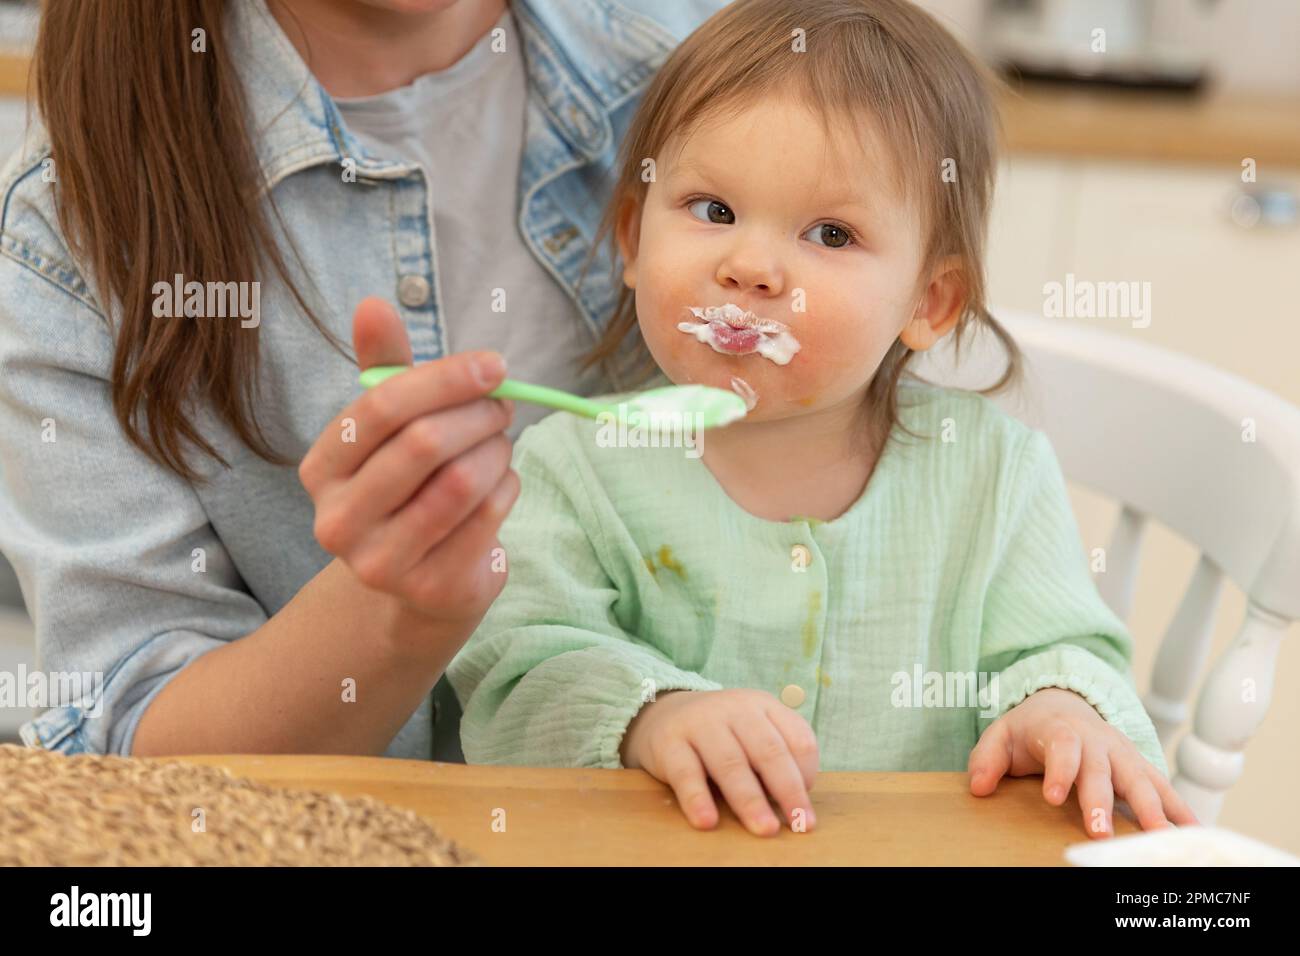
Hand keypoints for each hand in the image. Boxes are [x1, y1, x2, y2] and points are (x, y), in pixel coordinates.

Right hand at [299, 297, 519, 638]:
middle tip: (505, 404)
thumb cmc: (409, 485)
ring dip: (497, 451)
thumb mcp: (391, 427)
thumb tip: (373, 304)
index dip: (445, 379)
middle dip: (479, 415)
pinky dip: (507, 489)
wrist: (422, 581)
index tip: (494, 365)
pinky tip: (502, 483)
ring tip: (501, 443)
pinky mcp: (430, 589)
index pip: (382, 407)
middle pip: (424, 445)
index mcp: (321, 468)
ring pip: (462, 483)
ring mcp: (381, 562)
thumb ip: (383, 368)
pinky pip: (488, 518)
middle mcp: (337, 520)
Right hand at [621, 689, 818, 835]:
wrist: (663, 712)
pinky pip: (686, 773)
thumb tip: (793, 802)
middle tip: (800, 824)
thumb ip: (775, 758)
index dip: (808, 773)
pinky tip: (707, 821)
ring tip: (764, 828)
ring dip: (750, 800)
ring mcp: (700, 723)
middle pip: (768, 751)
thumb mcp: (753, 732)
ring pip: (730, 763)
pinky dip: (697, 798)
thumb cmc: (721, 734)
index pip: (798, 738)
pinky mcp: (669, 743)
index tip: (806, 806)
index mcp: (763, 706)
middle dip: (788, 790)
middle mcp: (735, 709)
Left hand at [968, 687, 1198, 837]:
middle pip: (1102, 770)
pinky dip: (1179, 808)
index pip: (1062, 749)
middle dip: (1102, 801)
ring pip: (1139, 779)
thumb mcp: (1000, 736)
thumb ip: (986, 759)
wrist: (1064, 702)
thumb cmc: (1030, 729)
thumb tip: (978, 786)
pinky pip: (1163, 786)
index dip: (1060, 772)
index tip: (1053, 798)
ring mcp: (1122, 753)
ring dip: (1151, 809)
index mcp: (1061, 731)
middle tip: (1100, 833)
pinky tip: (1194, 831)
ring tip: (1159, 839)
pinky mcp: (1140, 766)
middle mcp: (1097, 741)